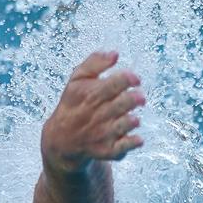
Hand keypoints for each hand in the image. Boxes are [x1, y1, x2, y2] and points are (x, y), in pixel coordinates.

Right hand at [41, 51, 144, 173]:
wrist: (62, 138)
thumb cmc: (74, 103)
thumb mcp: (77, 80)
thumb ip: (94, 63)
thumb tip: (114, 53)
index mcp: (88, 94)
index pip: (111, 85)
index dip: (127, 80)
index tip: (136, 79)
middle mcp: (94, 114)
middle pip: (119, 105)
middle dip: (133, 99)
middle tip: (140, 97)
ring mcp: (100, 133)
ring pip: (121, 127)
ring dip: (131, 121)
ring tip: (134, 118)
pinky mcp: (105, 149)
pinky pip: (121, 149)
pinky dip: (131, 144)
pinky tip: (138, 139)